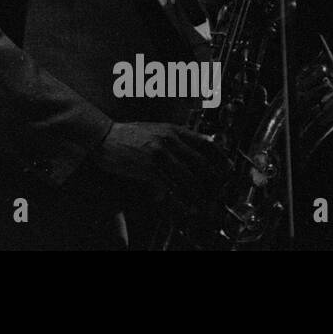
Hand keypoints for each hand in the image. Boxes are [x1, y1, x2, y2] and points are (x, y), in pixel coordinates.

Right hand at [95, 122, 228, 211]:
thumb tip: (194, 151)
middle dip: (213, 180)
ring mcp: (160, 153)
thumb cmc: (129, 135)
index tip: (228, 168)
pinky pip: (173, 186)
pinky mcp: (150, 167)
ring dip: (200, 194)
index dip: (220, 157)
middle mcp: (170, 139)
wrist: (104, 137)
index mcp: (173, 129)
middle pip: (201, 162)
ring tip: (206, 203)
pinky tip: (189, 204)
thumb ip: (175, 139)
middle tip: (218, 191)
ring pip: (189, 177)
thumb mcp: (156, 130)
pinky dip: (184, 198)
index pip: (205, 143)